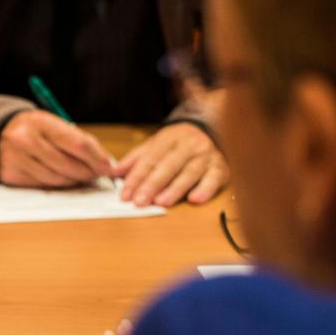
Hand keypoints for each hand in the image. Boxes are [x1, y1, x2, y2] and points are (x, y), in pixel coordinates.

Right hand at [0, 110, 113, 187]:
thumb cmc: (32, 130)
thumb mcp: (50, 124)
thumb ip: (75, 139)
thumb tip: (102, 161)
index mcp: (40, 121)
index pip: (78, 144)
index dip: (97, 158)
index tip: (107, 166)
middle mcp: (26, 140)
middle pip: (68, 165)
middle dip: (88, 172)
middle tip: (97, 174)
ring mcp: (16, 159)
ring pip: (57, 179)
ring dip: (74, 181)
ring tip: (81, 177)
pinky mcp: (11, 176)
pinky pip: (42, 186)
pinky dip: (56, 185)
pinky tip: (62, 179)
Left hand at [113, 122, 227, 207]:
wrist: (211, 132)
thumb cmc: (178, 144)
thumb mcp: (155, 145)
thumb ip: (135, 159)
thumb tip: (114, 172)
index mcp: (170, 138)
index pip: (151, 159)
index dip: (137, 177)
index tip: (126, 194)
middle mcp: (189, 145)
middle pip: (169, 166)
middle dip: (152, 184)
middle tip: (140, 201)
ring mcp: (207, 156)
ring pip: (190, 172)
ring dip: (175, 189)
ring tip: (161, 202)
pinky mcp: (221, 168)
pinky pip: (214, 179)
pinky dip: (205, 189)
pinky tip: (194, 199)